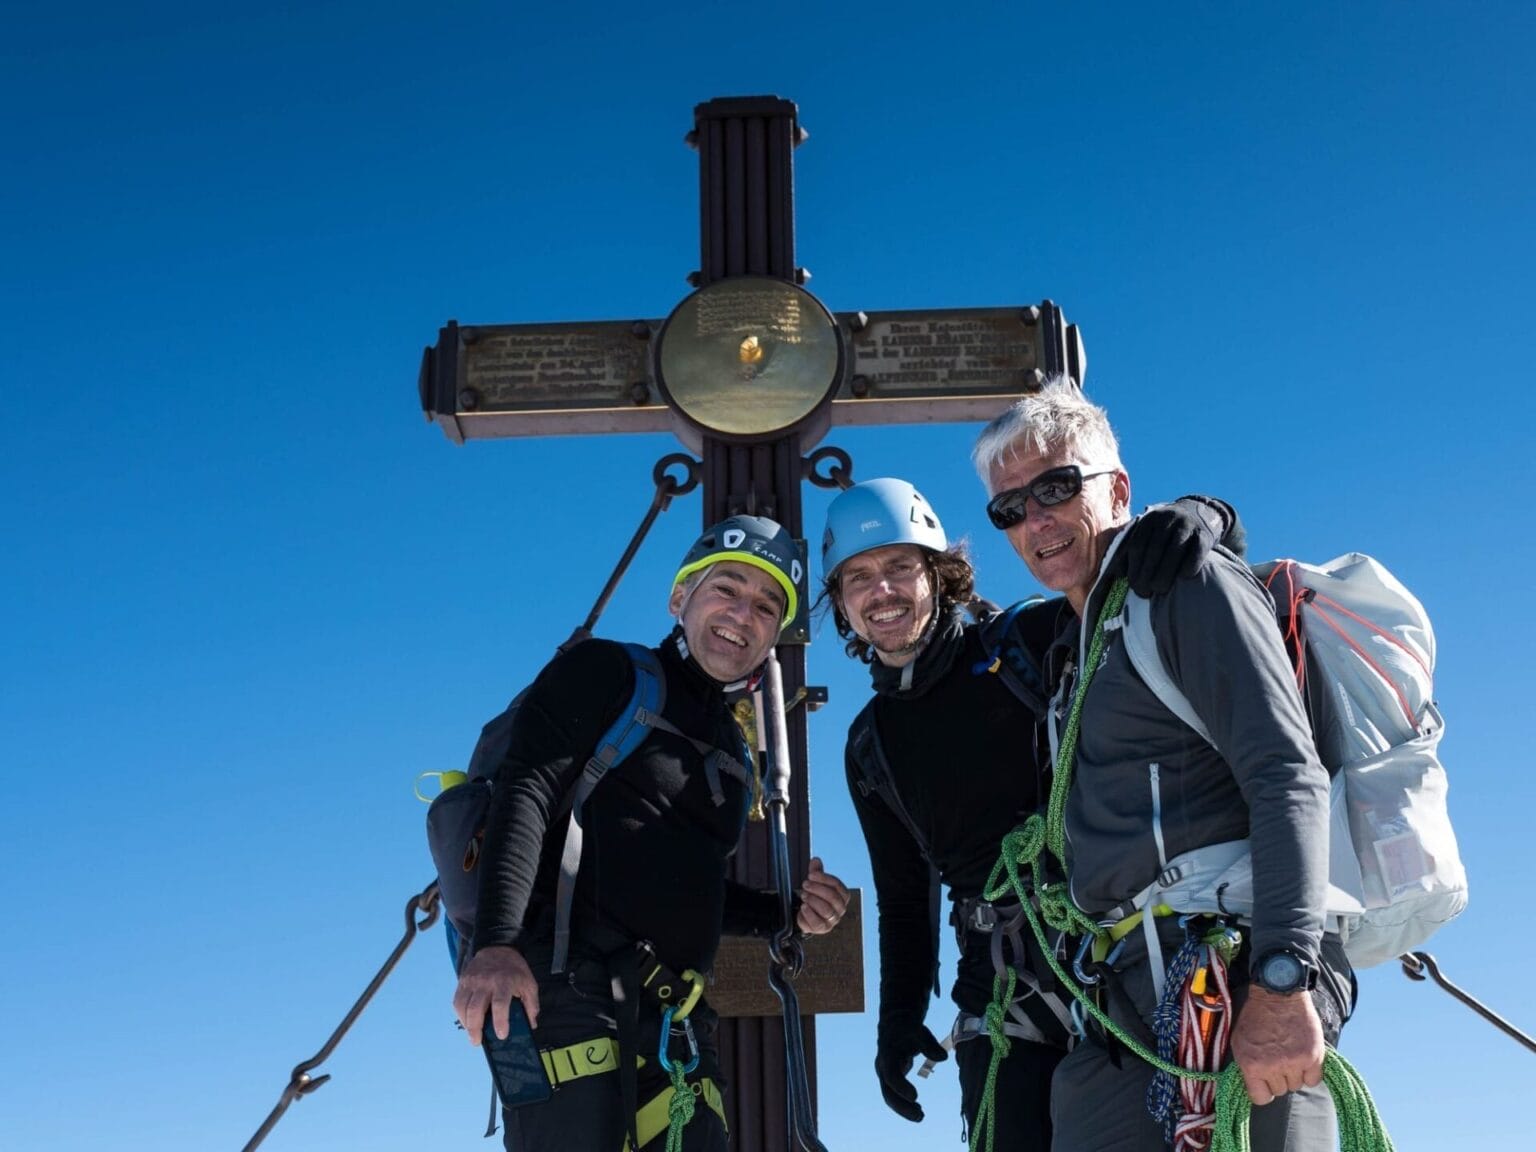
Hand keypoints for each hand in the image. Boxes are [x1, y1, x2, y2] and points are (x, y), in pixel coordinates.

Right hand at [452, 944, 540, 1043]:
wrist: (498, 947)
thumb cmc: (514, 969)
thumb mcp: (529, 983)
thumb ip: (531, 1004)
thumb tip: (531, 1025)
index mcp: (504, 981)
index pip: (500, 1004)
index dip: (500, 1021)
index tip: (501, 1035)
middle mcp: (485, 982)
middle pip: (476, 1008)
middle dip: (475, 1029)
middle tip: (477, 1042)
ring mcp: (471, 981)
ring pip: (462, 1006)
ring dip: (465, 1024)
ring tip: (472, 1035)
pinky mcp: (462, 981)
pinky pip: (456, 1001)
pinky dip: (460, 1014)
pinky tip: (466, 1021)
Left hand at [795, 857, 849, 935]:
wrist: (807, 915)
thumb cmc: (814, 897)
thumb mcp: (815, 883)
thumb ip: (816, 871)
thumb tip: (816, 860)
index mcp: (842, 896)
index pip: (837, 885)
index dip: (823, 879)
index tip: (811, 875)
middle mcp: (840, 909)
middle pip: (832, 897)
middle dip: (817, 889)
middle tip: (805, 885)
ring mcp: (832, 920)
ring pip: (826, 910)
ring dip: (812, 900)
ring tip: (803, 895)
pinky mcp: (822, 929)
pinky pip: (817, 922)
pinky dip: (809, 914)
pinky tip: (803, 907)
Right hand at [874, 1016, 947, 1121]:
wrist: (895, 1025)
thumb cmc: (908, 1028)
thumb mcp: (919, 1031)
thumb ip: (930, 1044)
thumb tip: (943, 1057)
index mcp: (887, 1054)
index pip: (891, 1075)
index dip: (901, 1087)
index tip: (916, 1097)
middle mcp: (883, 1067)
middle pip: (888, 1092)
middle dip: (902, 1106)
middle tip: (920, 1116)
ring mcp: (885, 1074)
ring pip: (890, 1097)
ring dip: (904, 1109)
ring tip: (921, 1116)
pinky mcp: (891, 1079)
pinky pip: (895, 1095)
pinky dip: (905, 1104)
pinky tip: (919, 1110)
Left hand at [1113, 500, 1220, 595]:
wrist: (1200, 512)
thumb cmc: (1168, 531)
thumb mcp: (1148, 533)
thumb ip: (1132, 549)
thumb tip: (1117, 573)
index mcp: (1149, 521)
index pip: (1137, 545)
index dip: (1134, 567)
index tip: (1133, 586)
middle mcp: (1167, 520)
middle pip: (1154, 549)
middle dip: (1147, 574)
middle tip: (1145, 592)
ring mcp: (1187, 525)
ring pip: (1174, 551)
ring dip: (1166, 573)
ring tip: (1160, 590)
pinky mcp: (1205, 534)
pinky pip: (1197, 551)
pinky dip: (1190, 565)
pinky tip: (1183, 578)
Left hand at [1230, 986, 1325, 1105]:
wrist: (1278, 994)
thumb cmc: (1256, 1017)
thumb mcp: (1240, 1042)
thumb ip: (1247, 1067)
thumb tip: (1254, 1086)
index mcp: (1251, 1065)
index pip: (1260, 1098)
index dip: (1263, 1090)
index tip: (1264, 1082)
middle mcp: (1272, 1067)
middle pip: (1280, 1091)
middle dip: (1278, 1078)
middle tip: (1277, 1059)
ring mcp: (1294, 1062)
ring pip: (1297, 1086)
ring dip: (1294, 1074)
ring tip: (1289, 1054)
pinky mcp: (1313, 1056)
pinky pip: (1314, 1080)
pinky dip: (1310, 1072)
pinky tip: (1303, 1058)